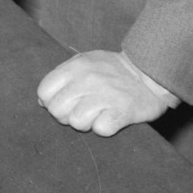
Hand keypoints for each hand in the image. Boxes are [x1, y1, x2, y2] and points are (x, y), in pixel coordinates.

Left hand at [37, 50, 179, 136]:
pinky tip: (110, 118)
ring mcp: (106, 95)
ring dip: (86, 124)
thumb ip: (62, 78)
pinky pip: (101, 129)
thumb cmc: (113, 70)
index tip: (65, 104)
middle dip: (66, 116)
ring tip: (97, 115)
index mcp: (76, 67)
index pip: (45, 91)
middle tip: (81, 112)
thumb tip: (42, 101)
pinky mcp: (123, 111)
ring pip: (77, 122)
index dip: (51, 102)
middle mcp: (88, 79)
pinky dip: (104, 128)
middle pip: (57, 110)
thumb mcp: (85, 63)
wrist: (150, 72)